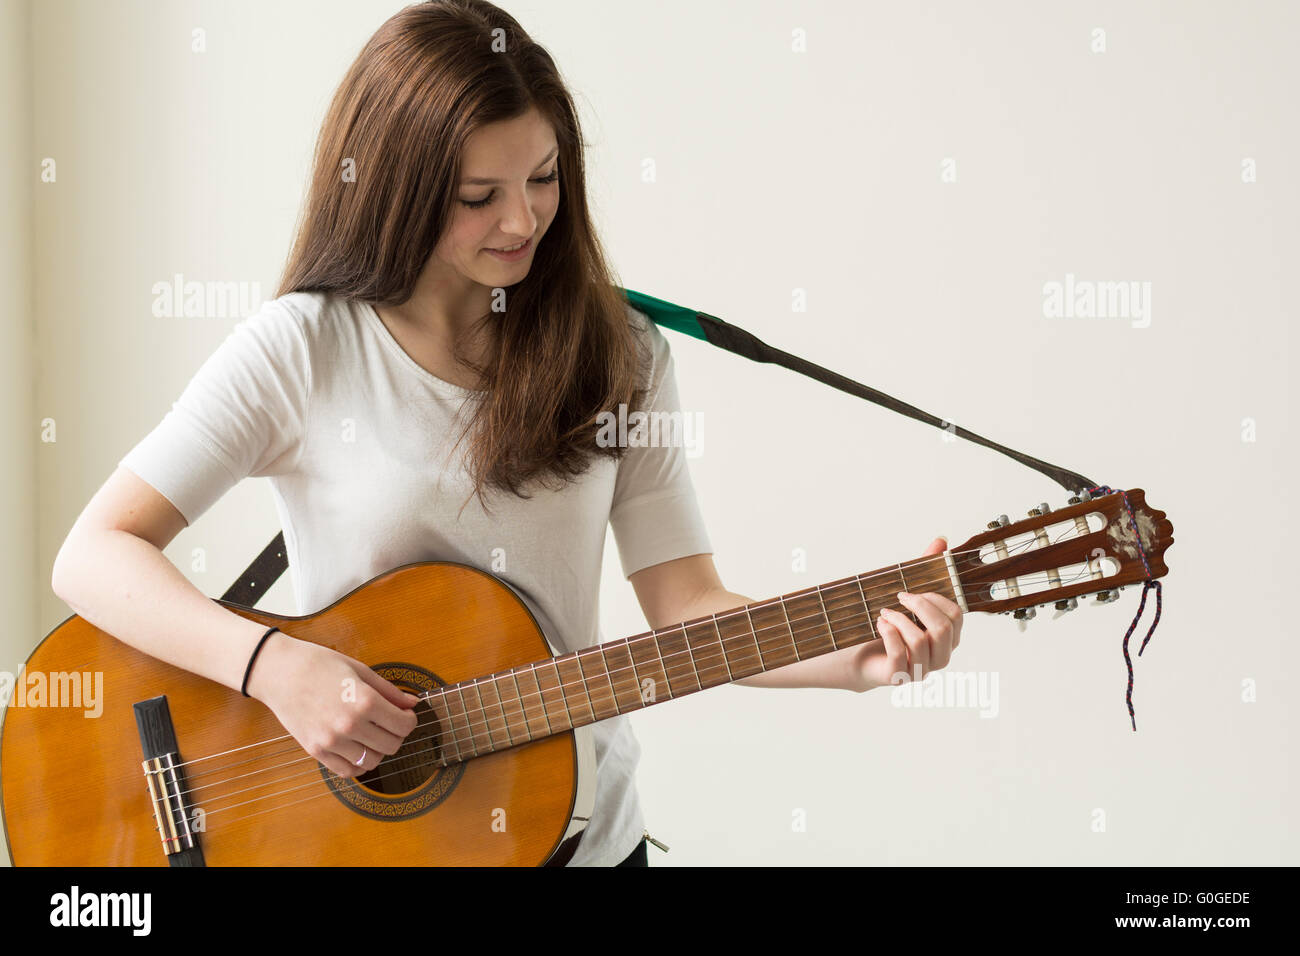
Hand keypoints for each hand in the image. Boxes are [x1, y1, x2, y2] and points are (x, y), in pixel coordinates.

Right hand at [246, 632, 420, 779]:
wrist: (279, 672)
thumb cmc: (319, 665)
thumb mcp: (360, 670)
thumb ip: (389, 691)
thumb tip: (413, 704)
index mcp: (364, 701)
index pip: (404, 725)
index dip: (410, 720)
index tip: (405, 715)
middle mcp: (349, 725)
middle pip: (392, 745)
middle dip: (397, 735)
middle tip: (391, 724)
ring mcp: (331, 741)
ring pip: (372, 761)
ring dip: (378, 750)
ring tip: (372, 735)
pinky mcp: (315, 751)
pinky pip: (347, 771)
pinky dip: (358, 764)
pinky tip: (357, 749)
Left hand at [853, 537, 964, 691]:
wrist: (861, 656)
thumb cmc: (890, 626)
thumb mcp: (908, 597)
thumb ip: (926, 571)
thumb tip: (941, 540)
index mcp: (948, 637)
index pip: (956, 615)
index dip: (935, 598)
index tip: (914, 591)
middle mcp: (940, 656)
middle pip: (943, 628)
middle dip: (918, 606)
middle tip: (899, 597)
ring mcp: (921, 670)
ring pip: (921, 641)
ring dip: (899, 620)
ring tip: (884, 613)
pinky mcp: (899, 677)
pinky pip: (899, 654)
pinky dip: (888, 634)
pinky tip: (880, 625)